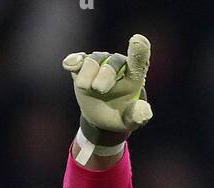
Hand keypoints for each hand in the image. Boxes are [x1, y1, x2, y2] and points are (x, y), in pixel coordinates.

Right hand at [62, 34, 151, 153]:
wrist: (101, 118)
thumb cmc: (120, 116)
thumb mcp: (130, 120)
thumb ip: (138, 116)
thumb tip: (145, 111)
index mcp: (134, 76)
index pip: (139, 61)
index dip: (139, 51)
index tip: (138, 40)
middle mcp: (118, 64)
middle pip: (113, 62)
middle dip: (106, 74)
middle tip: (99, 89)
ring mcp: (100, 63)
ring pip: (94, 60)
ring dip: (88, 72)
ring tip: (85, 88)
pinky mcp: (84, 66)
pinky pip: (79, 59)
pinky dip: (74, 60)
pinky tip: (69, 65)